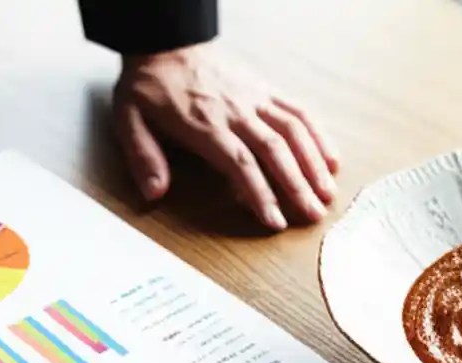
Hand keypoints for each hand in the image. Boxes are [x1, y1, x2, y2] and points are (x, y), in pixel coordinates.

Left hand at [113, 43, 339, 230]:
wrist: (166, 42)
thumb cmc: (149, 86)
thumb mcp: (129, 119)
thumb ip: (143, 157)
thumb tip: (154, 193)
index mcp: (204, 124)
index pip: (239, 163)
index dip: (259, 193)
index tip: (274, 221)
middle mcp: (236, 111)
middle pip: (274, 150)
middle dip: (296, 186)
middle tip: (313, 216)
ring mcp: (255, 98)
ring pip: (293, 130)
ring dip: (313, 163)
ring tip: (328, 193)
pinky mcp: (265, 89)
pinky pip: (298, 110)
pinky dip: (318, 134)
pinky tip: (332, 158)